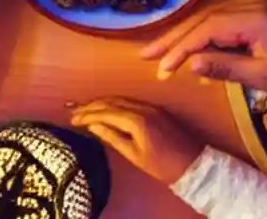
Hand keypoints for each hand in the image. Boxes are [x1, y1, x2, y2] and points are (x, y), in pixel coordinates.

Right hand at [69, 97, 203, 184]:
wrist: (194, 164)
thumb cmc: (163, 166)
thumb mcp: (135, 156)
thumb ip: (113, 137)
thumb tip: (94, 126)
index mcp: (136, 120)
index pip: (105, 112)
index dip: (87, 114)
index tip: (72, 118)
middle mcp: (143, 108)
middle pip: (111, 102)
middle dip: (91, 106)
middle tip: (73, 111)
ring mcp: (151, 107)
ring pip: (120, 100)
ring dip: (101, 103)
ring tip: (85, 109)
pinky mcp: (156, 110)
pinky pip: (129, 102)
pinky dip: (114, 104)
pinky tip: (107, 109)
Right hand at [140, 0, 266, 100]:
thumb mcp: (264, 78)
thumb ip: (225, 67)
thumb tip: (190, 63)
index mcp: (253, 18)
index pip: (205, 31)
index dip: (179, 49)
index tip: (159, 68)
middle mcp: (252, 3)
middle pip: (204, 18)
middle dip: (175, 38)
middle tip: (146, 55)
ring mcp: (258, 3)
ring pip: (213, 16)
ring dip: (189, 35)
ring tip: (164, 53)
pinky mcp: (263, 9)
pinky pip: (227, 17)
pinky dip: (208, 32)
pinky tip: (197, 46)